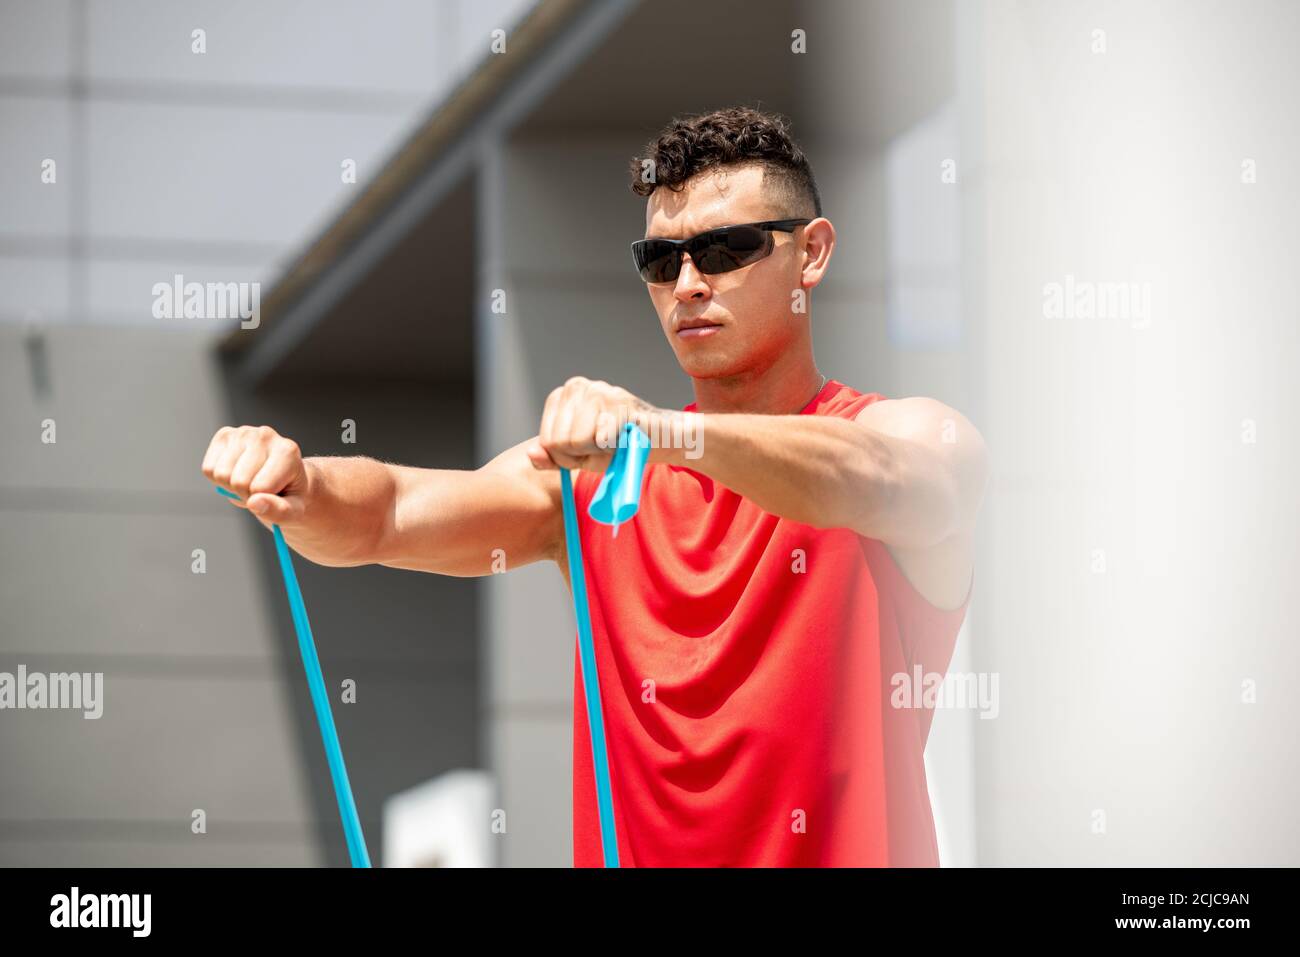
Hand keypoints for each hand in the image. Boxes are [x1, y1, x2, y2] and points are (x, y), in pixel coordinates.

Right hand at [201, 424, 310, 527]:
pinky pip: (209, 468)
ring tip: (249, 480)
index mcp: (287, 452)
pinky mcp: (225, 435)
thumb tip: (254, 502)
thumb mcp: (293, 510)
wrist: (285, 475)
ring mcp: (244, 432)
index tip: (272, 496)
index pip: (259, 488)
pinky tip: (237, 472)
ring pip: (221, 474)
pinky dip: (218, 478)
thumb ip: (278, 510)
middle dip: (245, 494)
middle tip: (259, 489)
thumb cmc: (289, 493)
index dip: (260, 502)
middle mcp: (266, 435)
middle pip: (238, 481)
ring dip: (231, 486)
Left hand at [525, 376, 661, 471]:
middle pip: (558, 442)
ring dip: (597, 450)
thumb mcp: (578, 455)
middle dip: (580, 455)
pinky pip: (600, 439)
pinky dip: (614, 447)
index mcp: (563, 395)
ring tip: (613, 439)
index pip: (546, 441)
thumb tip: (531, 454)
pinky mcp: (619, 402)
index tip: (588, 447)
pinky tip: (625, 437)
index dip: (567, 455)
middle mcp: (576, 386)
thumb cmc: (617, 446)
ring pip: (576, 442)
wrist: (659, 438)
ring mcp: (598, 390)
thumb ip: (551, 457)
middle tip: (602, 445)